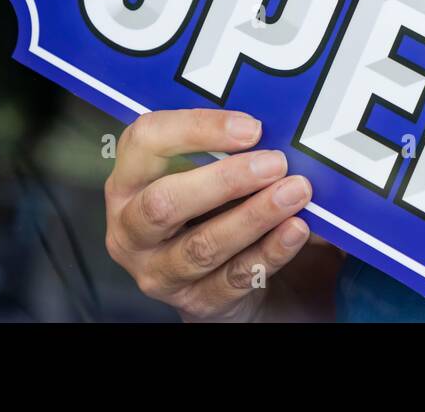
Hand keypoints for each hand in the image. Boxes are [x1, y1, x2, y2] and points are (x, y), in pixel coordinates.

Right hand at [104, 108, 312, 321]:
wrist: (220, 274)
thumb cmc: (213, 203)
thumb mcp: (203, 170)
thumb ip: (223, 147)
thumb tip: (276, 122)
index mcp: (128, 178)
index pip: (146, 140)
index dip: (197, 129)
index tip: (251, 127)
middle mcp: (130, 227)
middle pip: (164, 202)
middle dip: (225, 180)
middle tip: (275, 162)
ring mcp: (158, 270)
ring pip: (202, 246)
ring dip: (254, 216)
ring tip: (295, 192)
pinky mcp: (194, 301)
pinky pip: (234, 277)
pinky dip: (269, 251)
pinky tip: (295, 229)